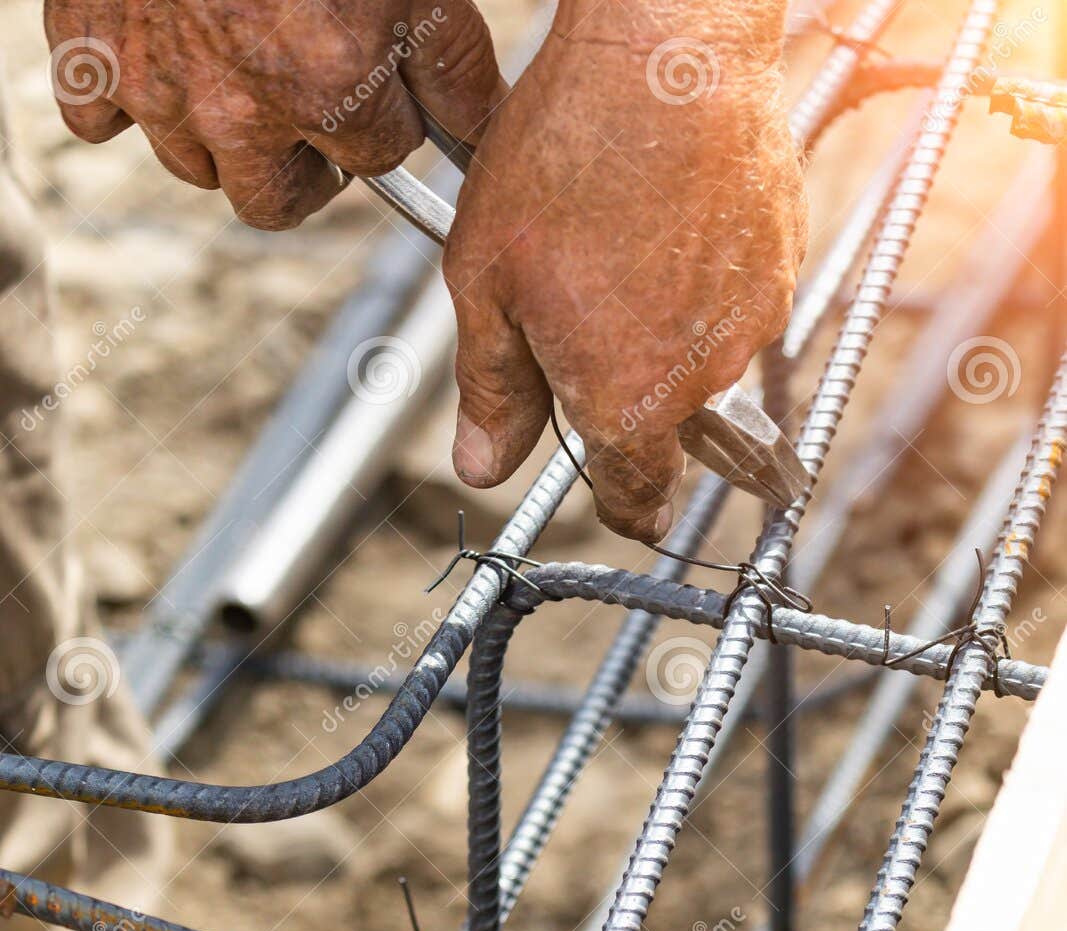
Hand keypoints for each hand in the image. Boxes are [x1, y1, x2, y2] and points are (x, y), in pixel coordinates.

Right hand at [44, 1, 504, 229]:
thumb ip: (452, 65)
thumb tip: (477, 131)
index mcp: (326, 89)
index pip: (378, 159)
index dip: (388, 119)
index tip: (381, 83)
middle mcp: (236, 110)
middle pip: (271, 201)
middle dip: (300, 167)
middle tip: (309, 108)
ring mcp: (154, 86)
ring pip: (191, 166)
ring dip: (219, 136)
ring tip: (237, 65)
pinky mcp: (87, 51)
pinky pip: (96, 122)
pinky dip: (122, 101)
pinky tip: (157, 55)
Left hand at [444, 0, 806, 542]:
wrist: (667, 52)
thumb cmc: (566, 158)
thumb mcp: (488, 283)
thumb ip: (493, 389)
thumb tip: (484, 467)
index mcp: (625, 401)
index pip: (638, 499)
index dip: (624, 507)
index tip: (620, 503)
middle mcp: (699, 377)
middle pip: (663, 415)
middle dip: (625, 378)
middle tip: (580, 302)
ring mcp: (750, 317)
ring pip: (699, 349)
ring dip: (664, 319)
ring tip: (618, 237)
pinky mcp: (782, 257)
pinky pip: (734, 291)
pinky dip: (702, 269)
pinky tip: (665, 210)